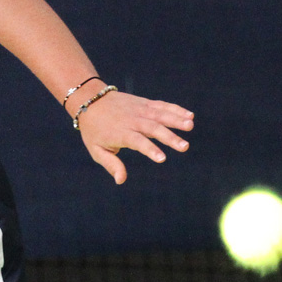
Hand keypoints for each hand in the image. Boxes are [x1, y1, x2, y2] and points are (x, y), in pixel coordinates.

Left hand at [75, 90, 192, 183]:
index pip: (137, 141)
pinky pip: (162, 106)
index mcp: (120, 133)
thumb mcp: (96, 150)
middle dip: (169, 137)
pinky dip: (175, 109)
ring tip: (190, 126)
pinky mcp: (145, 103)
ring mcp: (139, 110)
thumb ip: (111, 164)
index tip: (162, 158)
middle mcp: (132, 120)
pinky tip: (190, 115)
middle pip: (153, 128)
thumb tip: (121, 181)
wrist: (91, 100)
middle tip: (184, 147)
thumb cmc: (94, 130)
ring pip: (160, 114)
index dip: (149, 149)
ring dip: (176, 120)